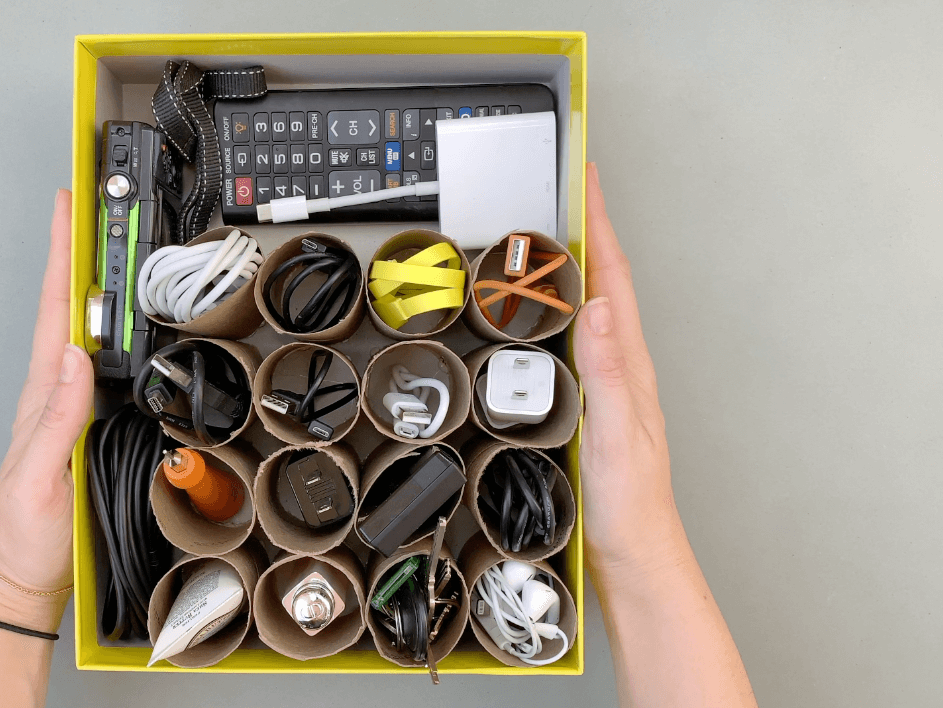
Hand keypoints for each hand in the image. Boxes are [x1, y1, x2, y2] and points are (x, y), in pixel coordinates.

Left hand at [0, 189, 92, 631]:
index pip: (56, 312)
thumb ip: (60, 420)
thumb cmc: (31, 532)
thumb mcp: (42, 478)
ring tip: (100, 239)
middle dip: (76, 249)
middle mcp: (53, 391)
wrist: (30, 573)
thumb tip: (76, 357)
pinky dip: (101, 324)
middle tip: (89, 202)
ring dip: (88, 279)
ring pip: (79, 328)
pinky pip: (91, 358)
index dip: (62, 257)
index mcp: (43, 395)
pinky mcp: (80, 420)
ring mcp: (65, 404)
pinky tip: (111, 316)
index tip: (68, 208)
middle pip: (67, 306)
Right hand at [574, 164, 684, 579]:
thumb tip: (599, 308)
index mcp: (629, 366)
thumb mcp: (615, 436)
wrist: (634, 554)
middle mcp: (622, 368)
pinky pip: (577, 339)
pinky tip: (545, 314)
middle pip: (603, 282)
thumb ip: (608, 373)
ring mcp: (608, 384)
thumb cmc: (630, 505)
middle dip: (585, 229)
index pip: (613, 280)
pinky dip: (561, 309)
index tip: (586, 180)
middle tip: (564, 190)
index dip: (599, 225)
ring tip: (552, 233)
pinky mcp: (591, 402)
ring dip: (575, 265)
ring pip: (590, 307)